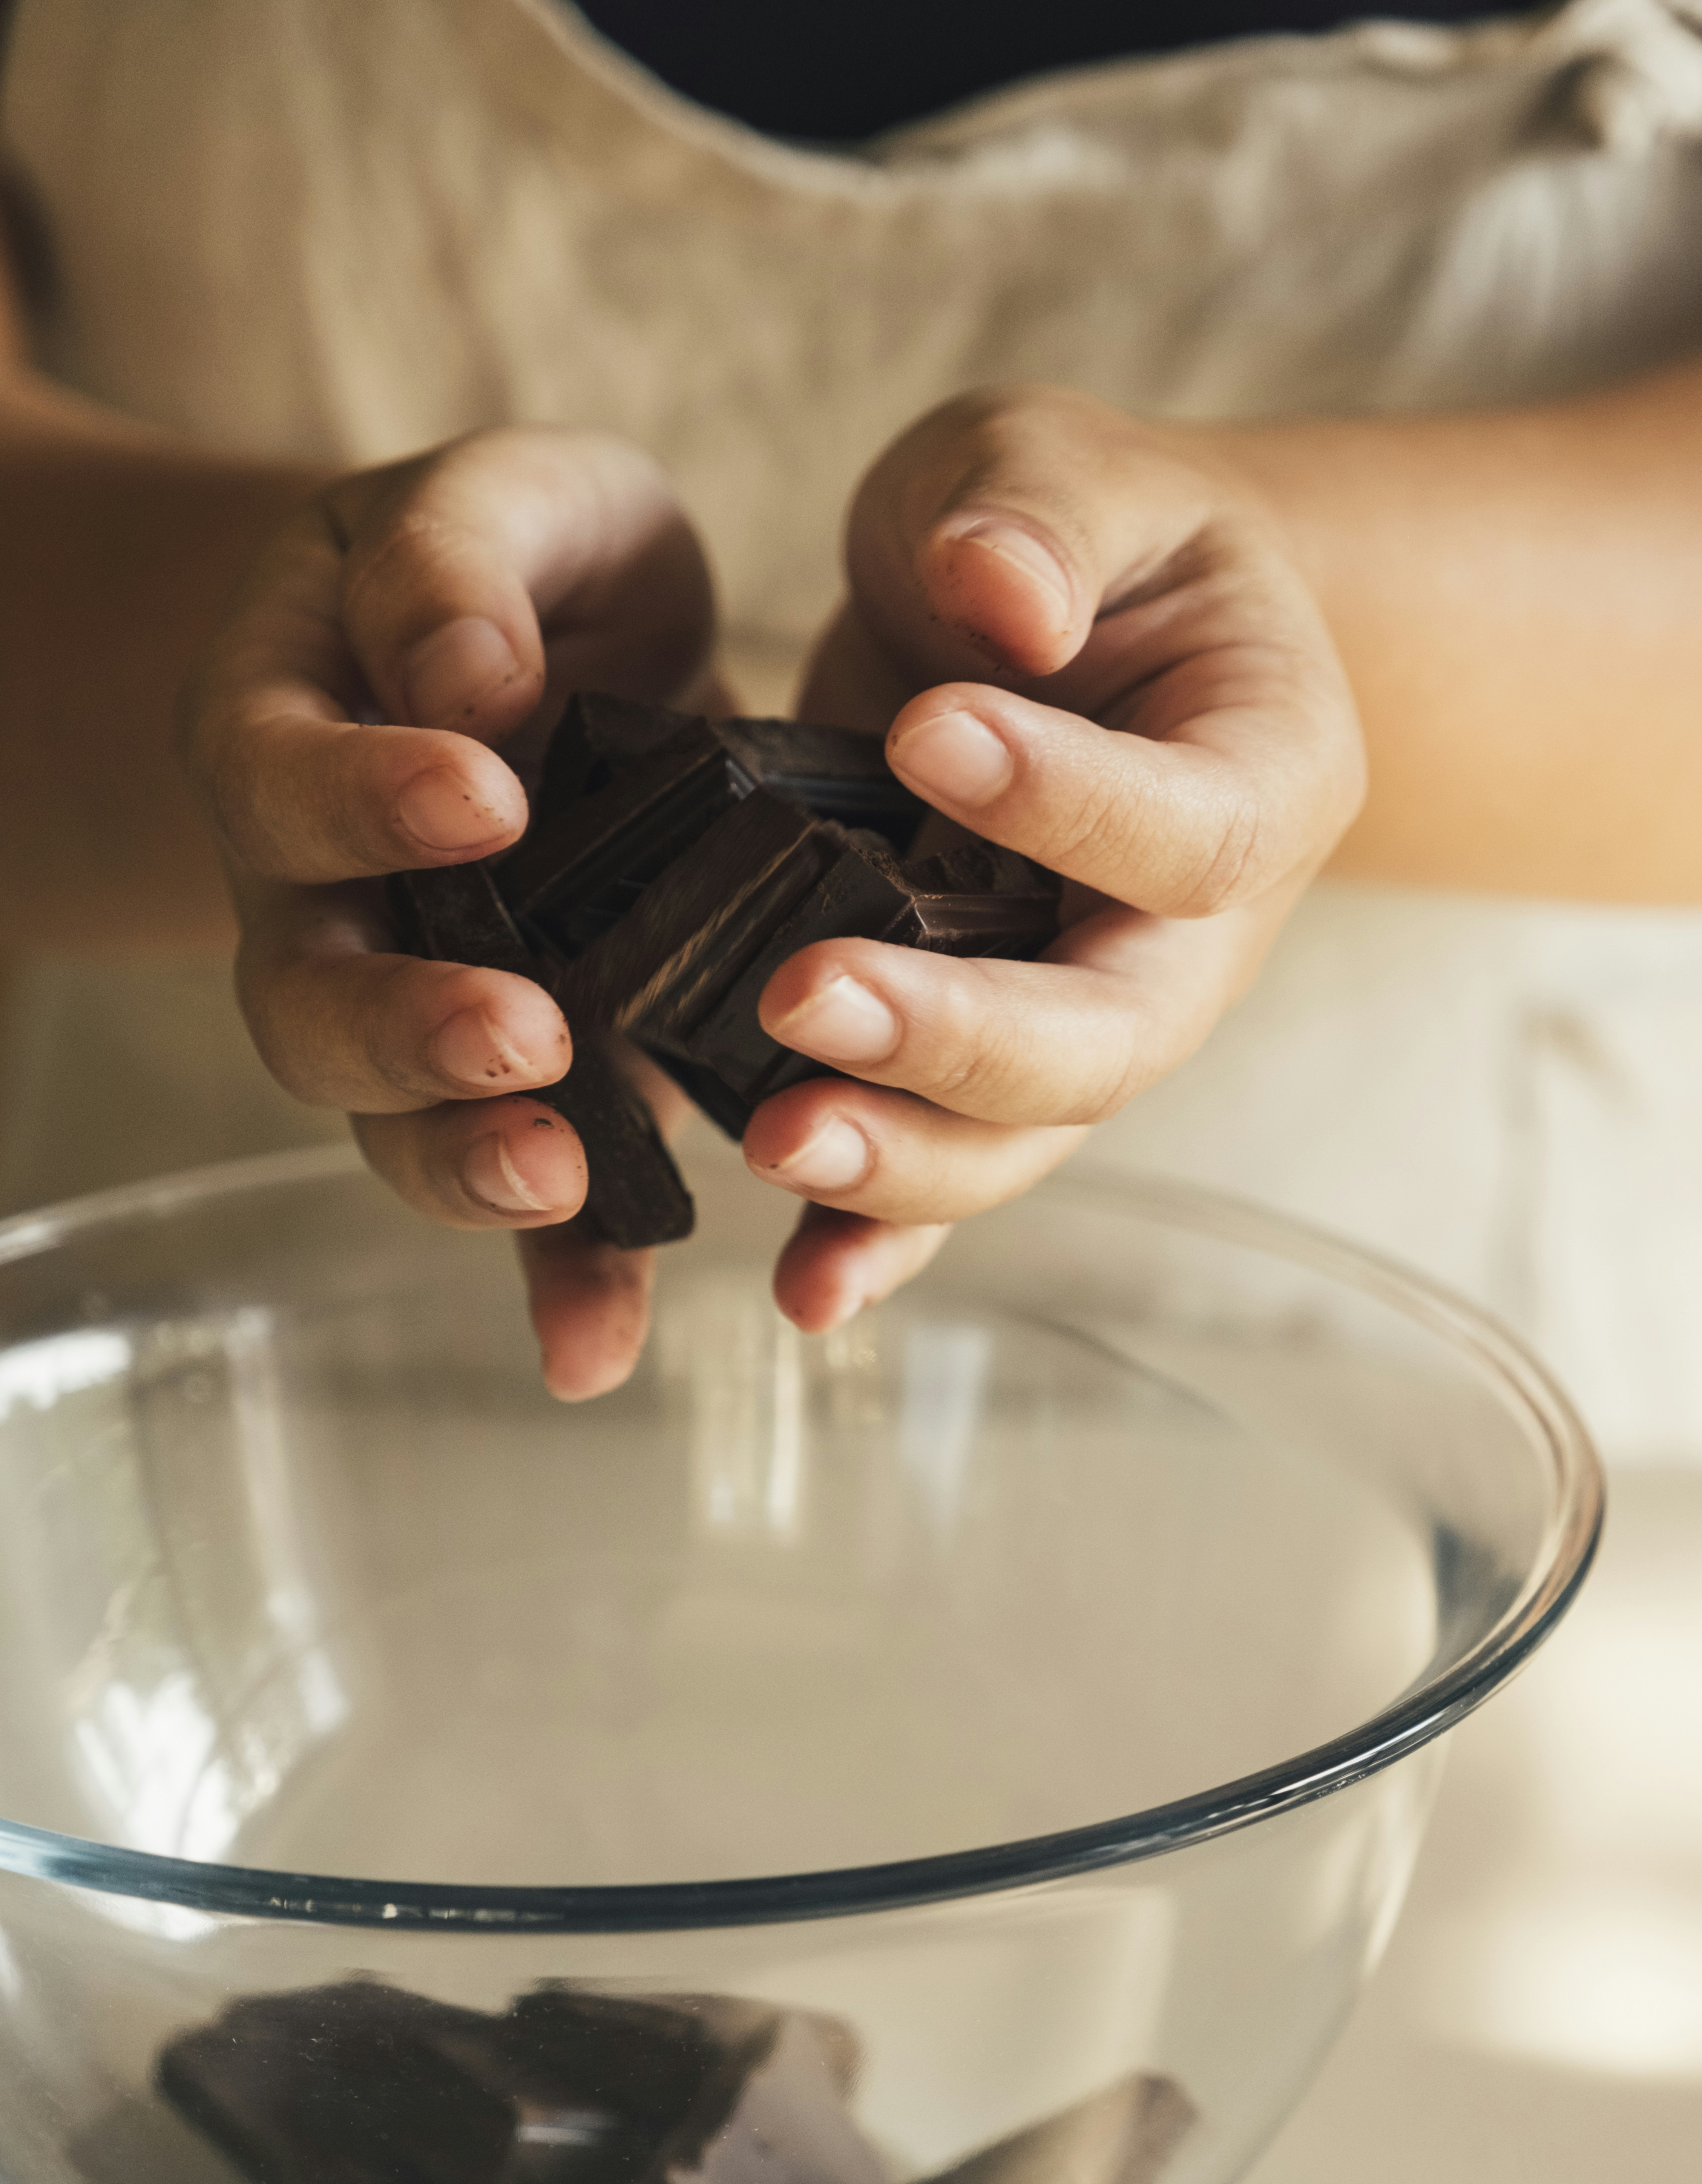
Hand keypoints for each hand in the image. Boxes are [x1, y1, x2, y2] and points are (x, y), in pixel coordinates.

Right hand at [179, 427, 715, 1399]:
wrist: (547, 666)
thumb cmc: (515, 574)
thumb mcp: (506, 500)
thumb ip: (467, 559)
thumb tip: (465, 674)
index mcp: (290, 744)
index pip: (289, 783)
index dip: (372, 798)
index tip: (482, 790)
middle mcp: (323, 907)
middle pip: (310, 1002)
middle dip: (409, 1029)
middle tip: (520, 1035)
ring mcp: (415, 1016)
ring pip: (392, 1126)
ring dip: (471, 1168)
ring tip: (563, 1180)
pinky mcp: (529, 1091)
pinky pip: (527, 1208)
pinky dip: (561, 1284)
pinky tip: (596, 1349)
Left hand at [763, 384, 1365, 1330]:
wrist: (1069, 626)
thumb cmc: (1079, 535)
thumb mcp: (1059, 463)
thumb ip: (1038, 511)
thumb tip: (996, 594)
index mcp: (1264, 773)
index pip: (1187, 830)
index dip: (1068, 804)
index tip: (925, 735)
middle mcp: (1197, 937)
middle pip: (1111, 1035)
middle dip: (962, 1038)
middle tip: (803, 1002)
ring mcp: (1098, 1018)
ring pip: (1028, 1133)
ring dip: (902, 1158)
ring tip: (772, 1142)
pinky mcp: (993, 1066)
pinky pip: (952, 1176)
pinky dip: (878, 1240)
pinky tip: (797, 1292)